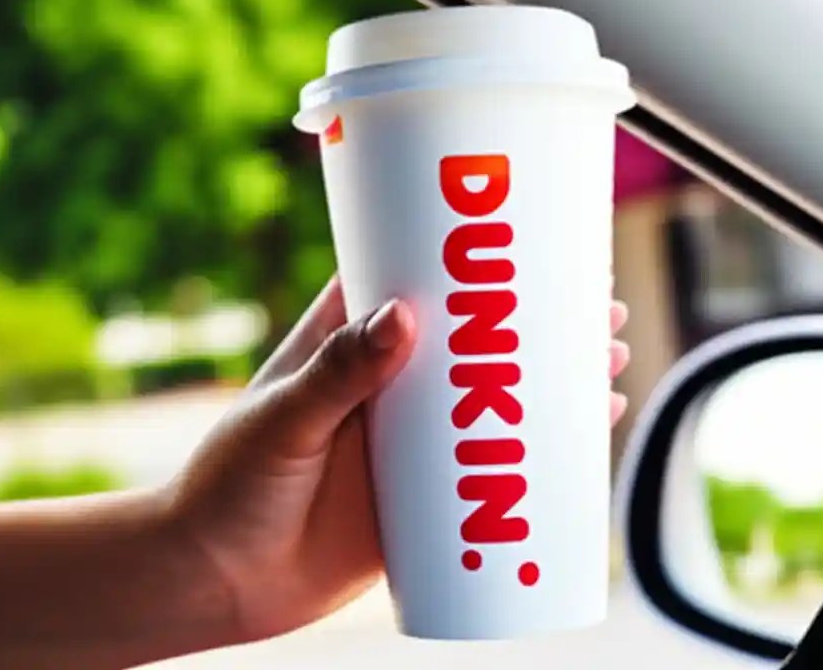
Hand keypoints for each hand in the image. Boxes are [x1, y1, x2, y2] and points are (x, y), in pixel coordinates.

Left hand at [169, 276, 631, 642]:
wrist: (213, 581)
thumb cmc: (225, 486)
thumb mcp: (282, 420)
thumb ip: (338, 373)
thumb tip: (404, 315)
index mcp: (345, 342)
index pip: (416, 277)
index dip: (476, 258)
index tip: (534, 240)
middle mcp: (386, 384)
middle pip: (477, 340)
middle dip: (539, 322)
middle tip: (600, 311)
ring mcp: (409, 442)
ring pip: (494, 402)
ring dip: (551, 384)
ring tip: (609, 367)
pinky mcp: (423, 500)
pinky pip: (492, 472)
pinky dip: (540, 456)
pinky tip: (585, 444)